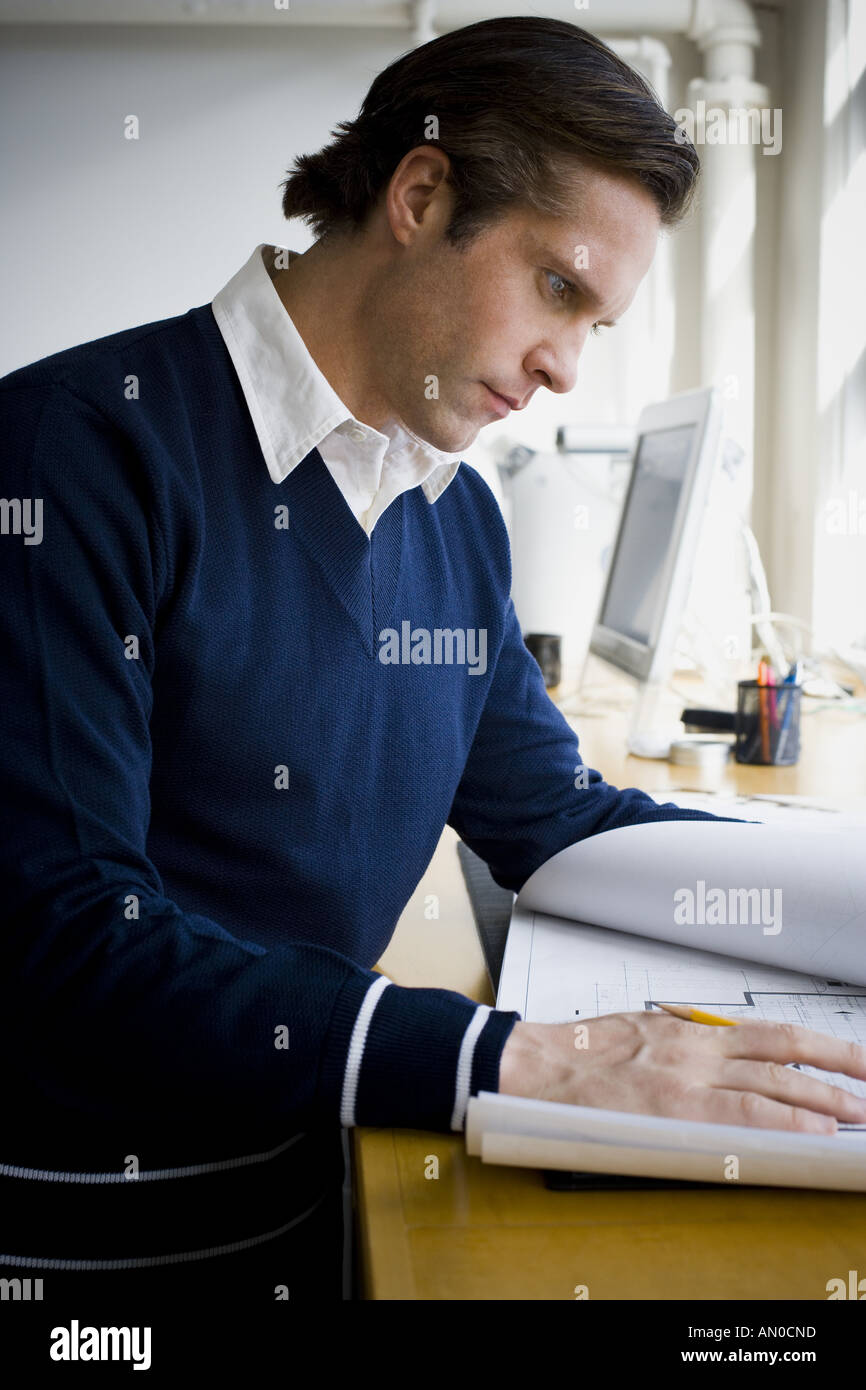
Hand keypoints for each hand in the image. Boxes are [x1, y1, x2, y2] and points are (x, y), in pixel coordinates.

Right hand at [497, 1013, 865, 1132]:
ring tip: (856, 1112)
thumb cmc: (580, 1053)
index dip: (817, 1044)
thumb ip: (683, 1038)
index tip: (849, 1057)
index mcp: (691, 1030)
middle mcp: (697, 1048)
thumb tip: (719, 1051)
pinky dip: (783, 1120)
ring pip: (772, 1083)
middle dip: (836, 1066)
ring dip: (822, 1098)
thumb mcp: (641, 1030)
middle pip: (784, 1051)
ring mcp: (688, 1078)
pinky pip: (741, 1113)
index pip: (770, 1033)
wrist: (537, 1066)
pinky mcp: (673, 1108)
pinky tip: (811, 1130)